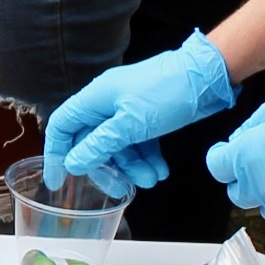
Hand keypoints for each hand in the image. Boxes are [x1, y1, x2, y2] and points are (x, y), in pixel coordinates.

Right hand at [44, 32, 234, 196]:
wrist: (208, 76)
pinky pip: (139, 142)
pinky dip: (147, 158)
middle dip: (106, 167)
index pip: (63, 126)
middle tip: (118, 188)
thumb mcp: (130, 124)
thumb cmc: (167, 92)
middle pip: (92, 141)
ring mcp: (128, 109)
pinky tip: (160, 170)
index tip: (57, 181)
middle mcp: (107, 103)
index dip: (56, 153)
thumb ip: (99, 144)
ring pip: (119, 146)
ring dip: (133, 166)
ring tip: (153, 179)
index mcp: (95, 98)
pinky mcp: (148, 116)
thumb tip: (73, 162)